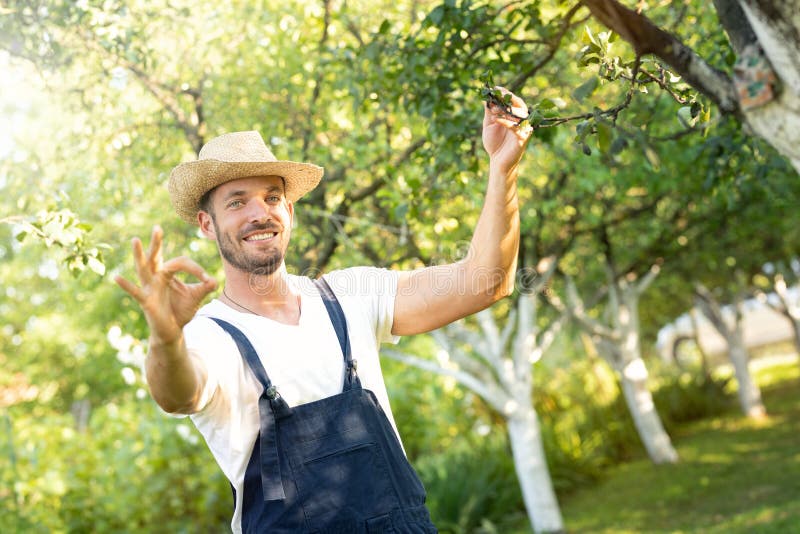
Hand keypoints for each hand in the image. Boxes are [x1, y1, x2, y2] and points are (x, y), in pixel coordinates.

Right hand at [115, 226, 216, 344]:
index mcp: (167, 274)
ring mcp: (149, 288)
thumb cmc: (181, 311)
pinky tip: (117, 277)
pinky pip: (135, 292)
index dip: (195, 269)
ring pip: (143, 268)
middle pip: (156, 257)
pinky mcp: (146, 301)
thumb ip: (205, 287)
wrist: (172, 331)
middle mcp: (156, 277)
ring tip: (135, 240)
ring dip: (139, 255)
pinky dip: (126, 285)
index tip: (207, 279)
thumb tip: (214, 280)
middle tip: (157, 227)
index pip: (180, 262)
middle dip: (157, 243)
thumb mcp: (196, 297)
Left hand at [482, 86, 532, 175]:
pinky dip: (506, 122)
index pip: (513, 100)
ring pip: (520, 115)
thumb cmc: (494, 143)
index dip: (505, 93)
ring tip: (494, 109)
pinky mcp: (522, 139)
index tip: (495, 88)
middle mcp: (521, 121)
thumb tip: (485, 97)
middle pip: (520, 104)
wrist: (497, 161)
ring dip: (507, 110)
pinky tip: (497, 120)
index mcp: (514, 116)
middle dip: (509, 98)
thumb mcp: (489, 124)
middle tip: (499, 94)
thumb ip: (489, 112)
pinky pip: (516, 128)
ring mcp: (523, 129)